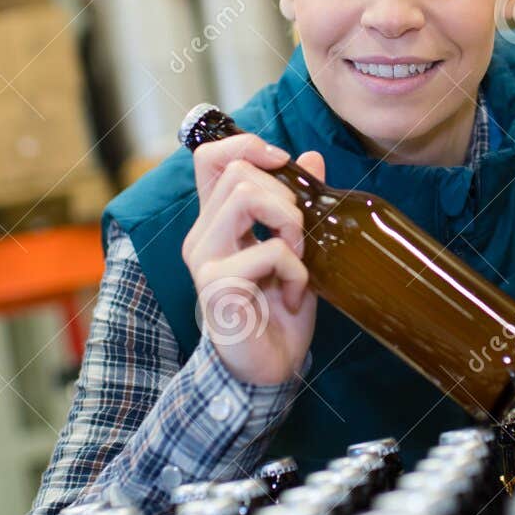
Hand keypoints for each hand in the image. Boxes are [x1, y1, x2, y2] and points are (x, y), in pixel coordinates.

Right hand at [182, 132, 325, 387]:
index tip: (282, 164)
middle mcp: (203, 236)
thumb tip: (312, 157)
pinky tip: (294, 295)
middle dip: (287, 197)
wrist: (269, 369)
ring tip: (298, 259)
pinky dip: (295, 270)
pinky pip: (267, 251)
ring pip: (248, 197)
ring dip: (290, 224)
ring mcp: (205, 261)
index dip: (247, 146)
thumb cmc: (277, 310)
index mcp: (217, 221)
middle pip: (241, 172)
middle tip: (300, 238)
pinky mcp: (217, 287)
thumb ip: (297, 204)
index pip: (210, 159)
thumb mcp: (295, 249)